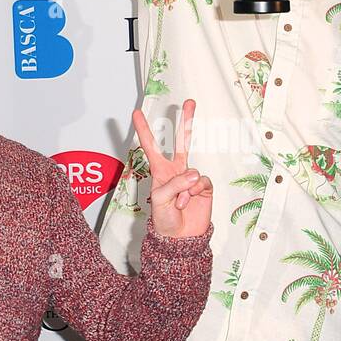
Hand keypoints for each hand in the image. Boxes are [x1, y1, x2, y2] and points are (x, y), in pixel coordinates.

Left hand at [133, 99, 212, 238]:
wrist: (181, 238)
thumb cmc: (164, 220)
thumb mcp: (160, 201)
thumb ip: (174, 184)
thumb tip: (194, 173)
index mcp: (160, 171)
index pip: (151, 146)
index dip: (144, 130)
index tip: (136, 113)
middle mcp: (176, 171)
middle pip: (182, 141)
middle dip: (186, 122)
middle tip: (189, 102)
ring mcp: (191, 178)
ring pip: (193, 170)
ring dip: (186, 188)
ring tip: (180, 203)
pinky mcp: (204, 187)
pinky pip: (203, 182)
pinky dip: (196, 192)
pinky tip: (190, 202)